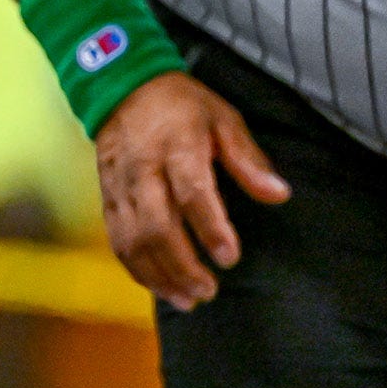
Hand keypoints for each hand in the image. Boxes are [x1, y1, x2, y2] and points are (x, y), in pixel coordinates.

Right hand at [95, 73, 288, 308]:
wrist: (123, 87)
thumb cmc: (182, 105)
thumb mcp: (223, 119)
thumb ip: (248, 160)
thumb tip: (279, 194)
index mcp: (177, 146)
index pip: (191, 193)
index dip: (210, 228)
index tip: (229, 257)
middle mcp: (143, 169)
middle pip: (156, 226)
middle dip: (182, 265)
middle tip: (209, 290)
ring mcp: (120, 186)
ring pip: (132, 240)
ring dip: (158, 276)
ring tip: (187, 300)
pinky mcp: (107, 197)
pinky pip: (117, 240)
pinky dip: (136, 269)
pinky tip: (159, 288)